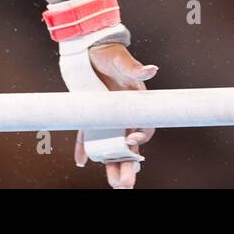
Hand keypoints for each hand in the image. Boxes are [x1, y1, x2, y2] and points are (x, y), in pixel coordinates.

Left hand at [74, 42, 158, 187]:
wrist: (90, 47)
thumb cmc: (110, 53)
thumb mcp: (122, 60)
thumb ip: (135, 68)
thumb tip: (151, 70)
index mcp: (135, 103)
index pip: (144, 126)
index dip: (141, 136)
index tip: (132, 140)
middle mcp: (122, 114)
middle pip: (128, 145)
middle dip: (129, 165)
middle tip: (126, 184)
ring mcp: (105, 117)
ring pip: (110, 146)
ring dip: (111, 164)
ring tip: (114, 185)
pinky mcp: (89, 115)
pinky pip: (87, 136)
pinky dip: (84, 148)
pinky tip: (81, 161)